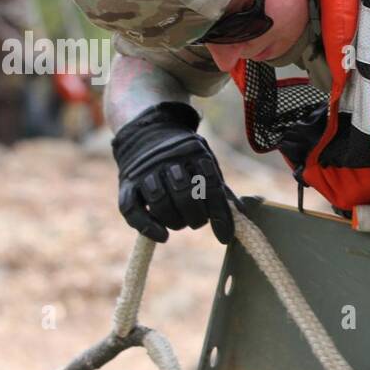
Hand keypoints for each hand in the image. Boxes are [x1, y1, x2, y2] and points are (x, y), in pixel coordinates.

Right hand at [111, 102, 235, 243]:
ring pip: (160, 202)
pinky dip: (147, 227)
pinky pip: (132, 209)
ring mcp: (145, 171)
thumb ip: (221, 190)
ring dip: (174, 221)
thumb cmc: (185, 158)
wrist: (147, 133)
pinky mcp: (126, 182)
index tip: (224, 237)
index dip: (220, 217)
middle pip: (185, 196)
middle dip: (195, 218)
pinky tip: (162, 236)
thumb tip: (243, 213)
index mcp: (196, 154)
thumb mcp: (206, 164)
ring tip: (179, 223)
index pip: (212, 189)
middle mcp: (169, 160)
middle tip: (197, 222)